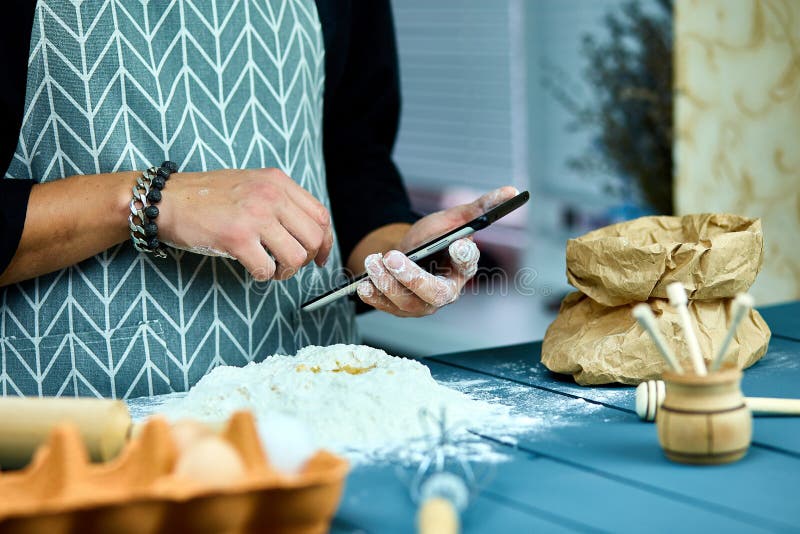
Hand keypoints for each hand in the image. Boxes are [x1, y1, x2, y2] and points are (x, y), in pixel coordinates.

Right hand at [158, 168, 332, 280]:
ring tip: (270, 268)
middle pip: (315, 238)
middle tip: (287, 264)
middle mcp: (271, 195)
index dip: (325, 242)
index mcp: (277, 181)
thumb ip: (280, 202)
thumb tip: (309, 234)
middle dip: (306, 259)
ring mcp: (254, 215)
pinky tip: (251, 267)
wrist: (165, 199)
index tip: (319, 257)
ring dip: (285, 271)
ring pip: (296, 257)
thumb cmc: (207, 198)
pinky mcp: (236, 237)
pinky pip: (267, 269)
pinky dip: (263, 275)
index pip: (321, 215)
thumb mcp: (251, 185)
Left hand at [356, 186, 518, 316]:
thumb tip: (512, 190)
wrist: (405, 253)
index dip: (464, 256)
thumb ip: (480, 207)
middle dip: (412, 277)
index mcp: (463, 268)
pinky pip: (387, 308)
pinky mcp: (402, 310)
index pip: (468, 265)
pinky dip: (374, 297)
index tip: (456, 244)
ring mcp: (424, 305)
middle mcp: (447, 291)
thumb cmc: (432, 239)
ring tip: (374, 261)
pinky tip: (362, 284)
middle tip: (392, 258)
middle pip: (434, 293)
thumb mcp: (452, 218)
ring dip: (386, 282)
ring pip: (407, 302)